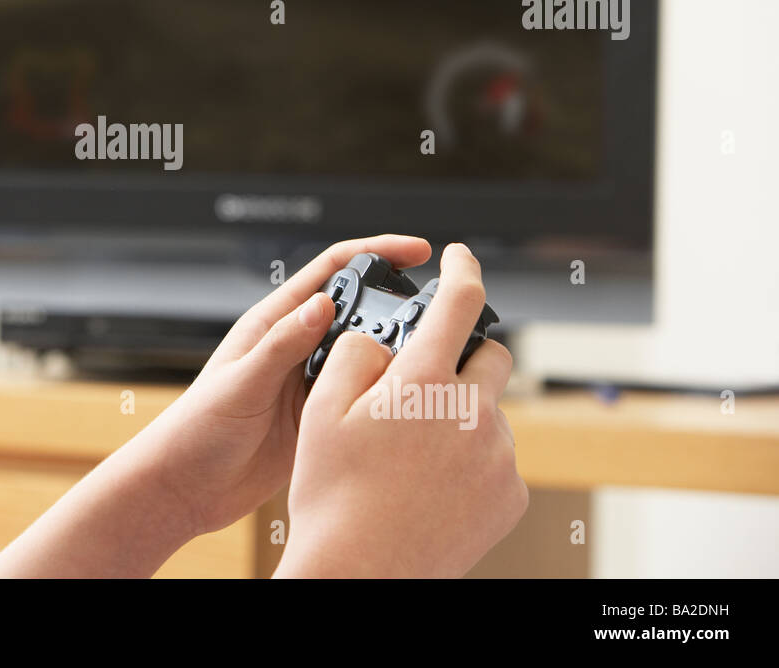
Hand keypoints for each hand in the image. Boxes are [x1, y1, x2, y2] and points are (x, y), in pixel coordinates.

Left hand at [122, 234, 432, 538]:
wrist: (186, 488)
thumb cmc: (197, 430)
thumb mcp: (241, 383)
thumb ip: (281, 346)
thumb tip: (321, 304)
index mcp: (273, 324)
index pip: (332, 272)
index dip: (376, 252)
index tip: (417, 249)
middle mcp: (296, 347)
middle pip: (360, 309)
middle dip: (401, 301)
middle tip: (444, 309)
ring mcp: (311, 382)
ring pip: (368, 354)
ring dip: (400, 351)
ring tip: (440, 356)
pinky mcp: (321, 417)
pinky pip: (363, 395)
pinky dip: (390, 393)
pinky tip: (416, 401)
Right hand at [275, 243, 528, 577]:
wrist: (360, 576)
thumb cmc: (333, 497)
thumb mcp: (323, 410)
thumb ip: (356, 353)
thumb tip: (381, 338)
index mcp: (425, 382)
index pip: (460, 301)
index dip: (463, 268)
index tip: (459, 257)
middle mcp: (472, 413)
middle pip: (488, 356)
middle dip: (459, 355)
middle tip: (418, 384)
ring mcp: (498, 457)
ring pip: (488, 410)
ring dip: (459, 413)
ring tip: (409, 455)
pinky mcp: (510, 496)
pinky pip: (496, 456)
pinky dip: (469, 457)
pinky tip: (429, 483)